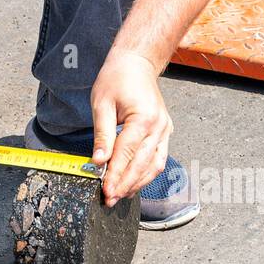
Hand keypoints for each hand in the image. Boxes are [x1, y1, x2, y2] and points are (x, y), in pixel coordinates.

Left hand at [90, 49, 171, 205]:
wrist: (137, 64)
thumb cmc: (117, 80)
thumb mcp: (101, 104)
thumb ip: (102, 136)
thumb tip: (98, 162)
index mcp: (144, 118)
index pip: (127, 154)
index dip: (116, 175)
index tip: (105, 191)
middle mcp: (159, 127)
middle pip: (142, 164)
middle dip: (126, 184)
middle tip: (110, 199)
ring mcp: (165, 131)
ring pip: (155, 166)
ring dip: (138, 183)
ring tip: (120, 195)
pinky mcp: (165, 133)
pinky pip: (158, 159)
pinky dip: (146, 173)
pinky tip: (133, 182)